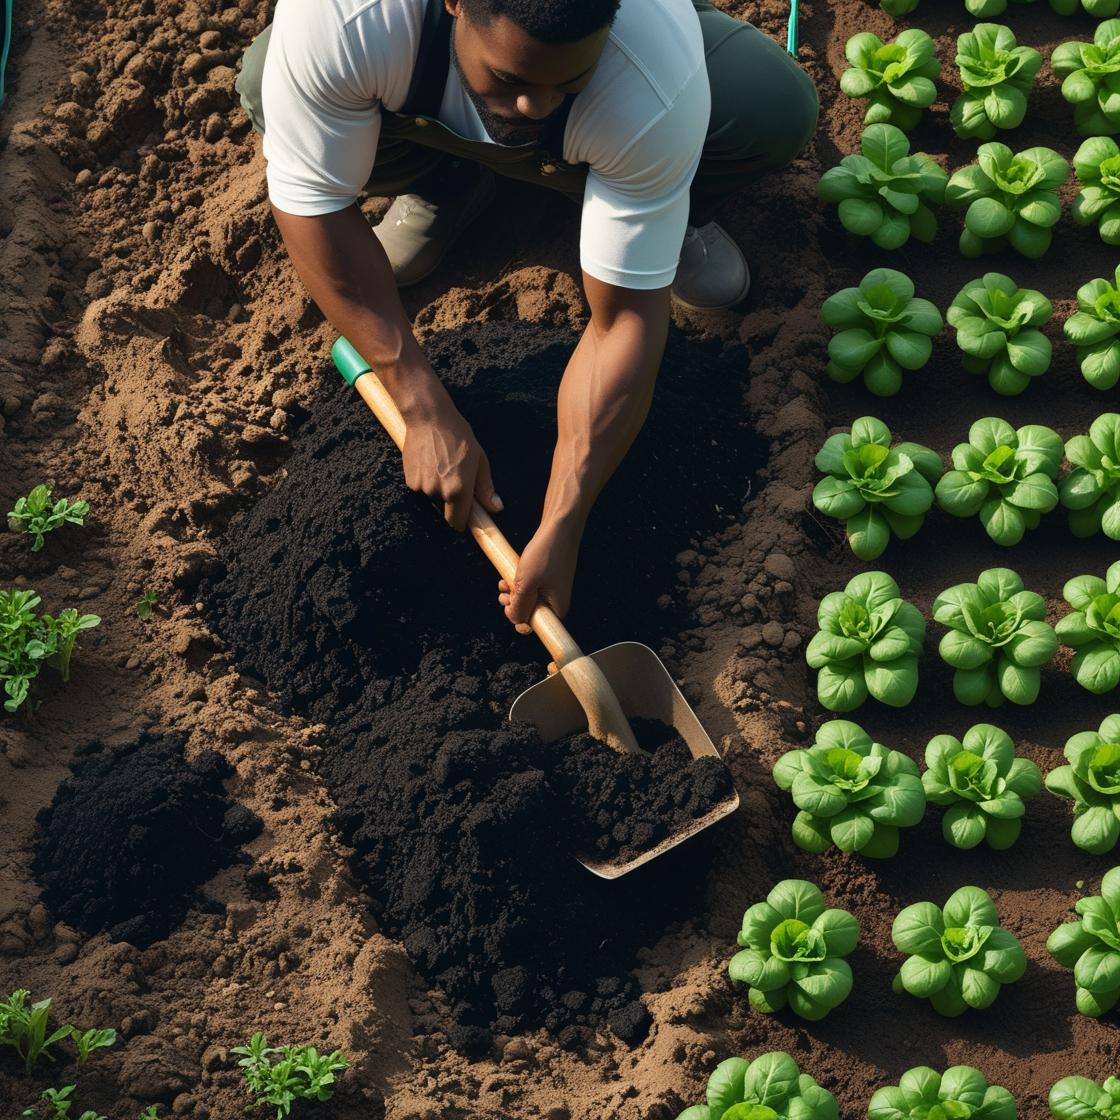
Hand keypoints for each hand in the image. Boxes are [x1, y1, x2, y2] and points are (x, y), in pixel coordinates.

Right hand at [401, 401, 502, 530]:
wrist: (428, 417)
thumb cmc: (458, 435)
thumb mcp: (479, 460)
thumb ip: (485, 488)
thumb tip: (496, 508)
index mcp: (458, 490)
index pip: (457, 522)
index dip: (461, 521)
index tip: (465, 515)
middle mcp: (438, 492)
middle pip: (445, 508)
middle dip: (450, 499)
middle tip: (454, 475)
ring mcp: (421, 487)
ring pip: (432, 497)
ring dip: (437, 488)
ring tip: (441, 464)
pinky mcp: (409, 480)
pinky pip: (420, 488)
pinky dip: (425, 480)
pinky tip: (429, 462)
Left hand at [498, 521, 581, 634]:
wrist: (559, 527)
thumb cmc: (545, 555)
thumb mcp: (526, 584)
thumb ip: (520, 607)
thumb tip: (516, 621)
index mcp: (557, 609)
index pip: (534, 627)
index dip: (518, 620)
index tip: (511, 606)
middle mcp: (556, 602)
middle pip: (529, 613)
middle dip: (513, 604)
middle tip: (505, 593)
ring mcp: (552, 589)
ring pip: (527, 599)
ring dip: (512, 594)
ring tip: (504, 583)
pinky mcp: (548, 578)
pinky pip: (530, 587)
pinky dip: (517, 584)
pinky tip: (508, 577)